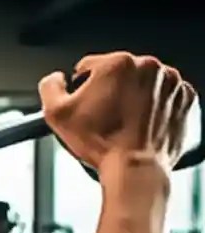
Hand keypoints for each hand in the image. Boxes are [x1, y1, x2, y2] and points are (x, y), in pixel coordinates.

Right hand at [39, 52, 196, 172]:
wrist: (135, 168)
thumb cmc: (102, 143)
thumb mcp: (56, 114)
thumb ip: (49, 87)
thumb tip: (55, 79)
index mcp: (117, 64)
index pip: (90, 66)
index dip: (82, 88)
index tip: (87, 105)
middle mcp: (147, 67)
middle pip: (119, 74)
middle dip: (110, 92)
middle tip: (104, 118)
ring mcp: (169, 83)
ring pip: (142, 83)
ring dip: (132, 98)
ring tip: (123, 123)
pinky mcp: (184, 99)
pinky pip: (164, 96)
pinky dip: (154, 107)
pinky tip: (141, 124)